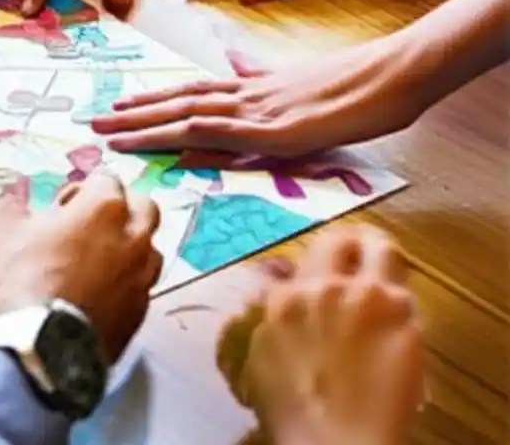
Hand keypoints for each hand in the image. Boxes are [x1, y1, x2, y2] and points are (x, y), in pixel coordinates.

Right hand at [0, 169, 161, 362]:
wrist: (44, 345)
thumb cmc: (23, 278)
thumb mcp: (1, 232)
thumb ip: (12, 208)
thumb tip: (15, 203)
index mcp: (104, 207)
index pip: (105, 178)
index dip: (81, 188)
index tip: (62, 204)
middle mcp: (134, 236)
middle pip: (143, 207)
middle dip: (121, 208)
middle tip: (91, 223)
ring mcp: (142, 275)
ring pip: (149, 248)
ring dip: (128, 246)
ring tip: (98, 261)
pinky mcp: (142, 310)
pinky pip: (140, 285)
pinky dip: (124, 282)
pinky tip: (100, 293)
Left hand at [91, 36, 428, 156]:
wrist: (391, 74)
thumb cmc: (350, 83)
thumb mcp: (293, 79)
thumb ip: (258, 74)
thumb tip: (231, 65)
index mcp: (247, 88)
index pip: (187, 93)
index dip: (149, 100)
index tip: (114, 104)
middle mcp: (244, 97)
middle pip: (177, 103)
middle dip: (131, 114)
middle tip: (90, 122)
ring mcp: (261, 113)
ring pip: (192, 116)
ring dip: (148, 125)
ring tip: (110, 132)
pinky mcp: (283, 132)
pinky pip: (236, 134)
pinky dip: (202, 136)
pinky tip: (175, 142)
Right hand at [219, 225, 423, 444]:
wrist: (336, 440)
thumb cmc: (290, 410)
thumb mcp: (257, 359)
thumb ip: (261, 319)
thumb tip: (261, 293)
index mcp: (285, 299)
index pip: (293, 259)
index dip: (306, 263)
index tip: (313, 270)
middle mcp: (326, 287)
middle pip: (339, 239)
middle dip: (345, 243)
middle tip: (350, 251)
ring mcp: (370, 298)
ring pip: (382, 249)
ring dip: (377, 252)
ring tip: (380, 263)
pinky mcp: (406, 317)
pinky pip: (406, 290)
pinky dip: (399, 294)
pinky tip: (397, 308)